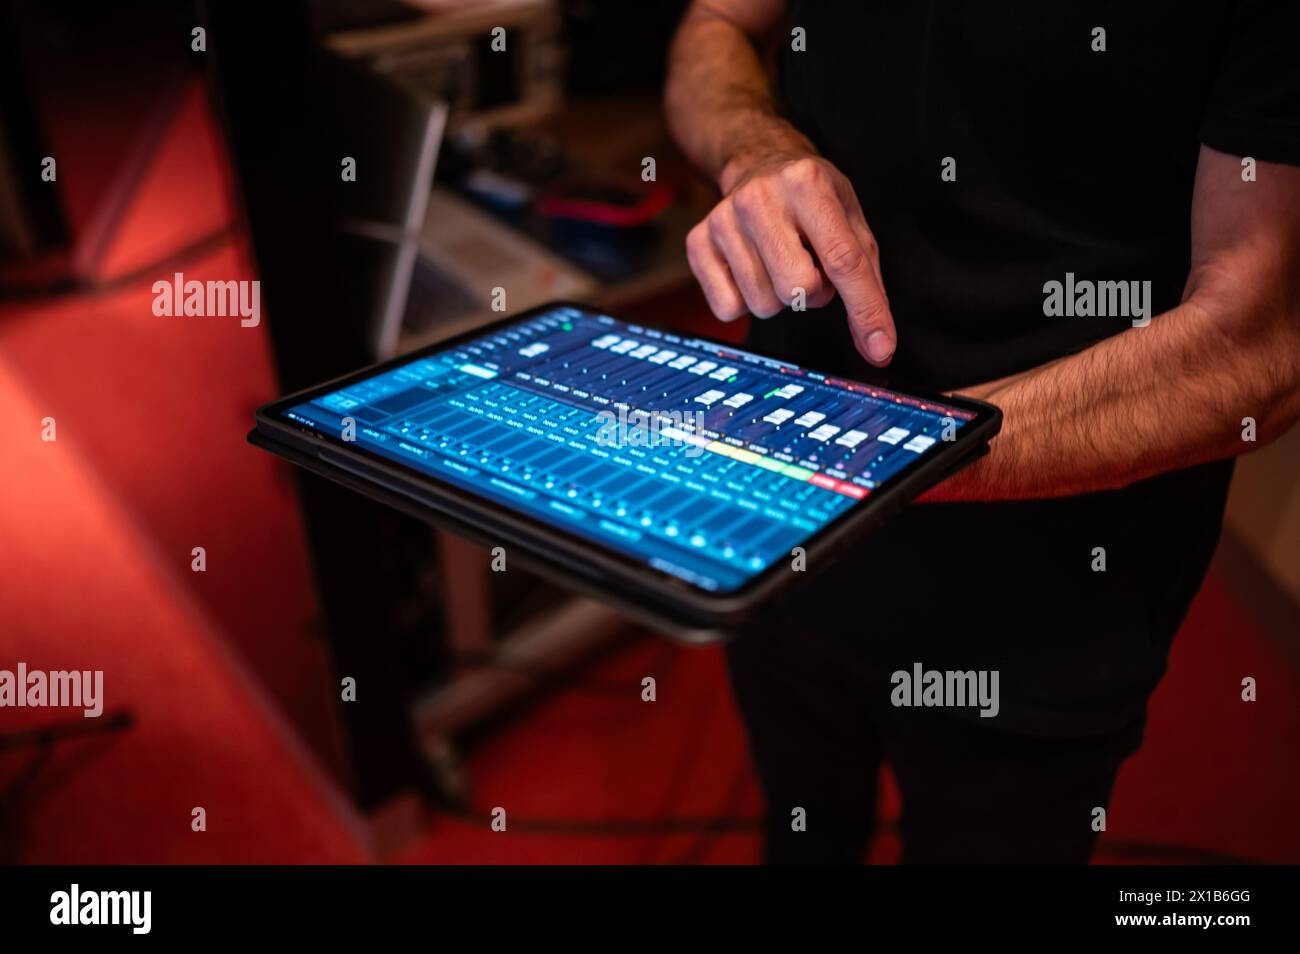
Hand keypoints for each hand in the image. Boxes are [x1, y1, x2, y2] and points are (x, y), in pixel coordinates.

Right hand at [685, 151, 896, 365]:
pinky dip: (747, 301)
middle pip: (798, 289)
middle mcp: (760, 197)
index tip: (881, 347)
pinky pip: (728, 309)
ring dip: (781, 297)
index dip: (866, 309)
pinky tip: (752, 270)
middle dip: (813, 293)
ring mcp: (723, 220)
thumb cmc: (813, 201)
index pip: (842, 260)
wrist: (758, 165)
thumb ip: (867, 283)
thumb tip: (876, 345)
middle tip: (810, 267)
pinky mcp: (698, 243)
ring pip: (763, 304)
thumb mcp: (851, 223)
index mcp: (808, 183)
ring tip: (781, 263)